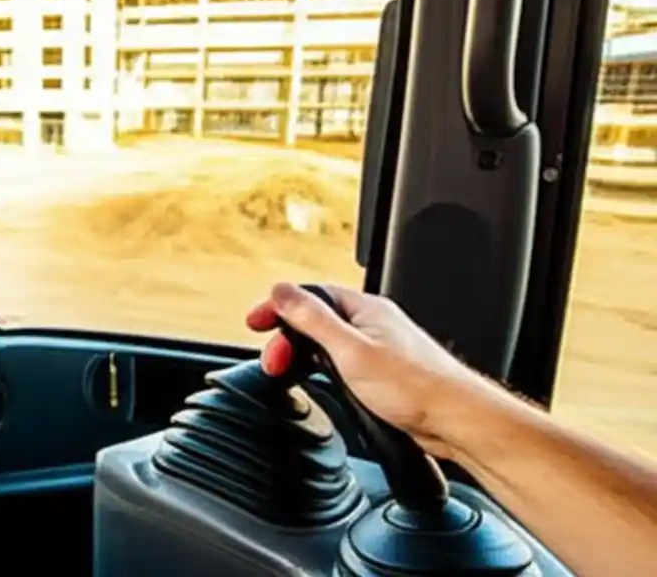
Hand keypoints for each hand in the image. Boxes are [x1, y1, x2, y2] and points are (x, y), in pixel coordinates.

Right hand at [246, 282, 488, 459]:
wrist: (456, 421)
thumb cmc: (415, 387)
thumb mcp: (350, 350)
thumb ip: (312, 319)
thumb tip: (281, 291)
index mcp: (365, 309)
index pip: (310, 296)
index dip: (278, 307)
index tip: (256, 322)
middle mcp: (372, 324)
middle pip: (316, 320)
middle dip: (288, 338)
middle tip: (273, 363)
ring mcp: (378, 349)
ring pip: (328, 344)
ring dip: (305, 357)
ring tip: (291, 374)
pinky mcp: (383, 375)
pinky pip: (342, 364)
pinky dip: (323, 372)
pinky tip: (322, 386)